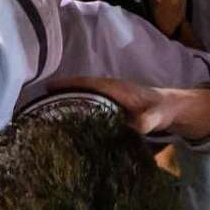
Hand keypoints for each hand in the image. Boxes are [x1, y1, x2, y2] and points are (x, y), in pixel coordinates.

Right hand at [47, 76, 209, 142]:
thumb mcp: (156, 116)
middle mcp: (108, 91)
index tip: (47, 87)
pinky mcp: (109, 108)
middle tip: (37, 106)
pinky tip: (66, 125)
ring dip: (66, 102)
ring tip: (44, 115)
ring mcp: (108, 99)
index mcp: (115, 88)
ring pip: (83, 98)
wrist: (171, 109)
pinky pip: (89, 106)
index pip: (87, 83)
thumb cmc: (162, 109)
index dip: (68, 84)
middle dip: (59, 94)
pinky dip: (76, 110)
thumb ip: (147, 120)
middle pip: (79, 89)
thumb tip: (134, 125)